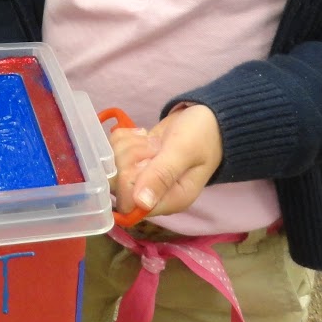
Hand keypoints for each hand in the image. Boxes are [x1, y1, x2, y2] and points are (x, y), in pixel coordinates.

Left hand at [117, 104, 223, 219]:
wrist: (209, 117)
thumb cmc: (203, 135)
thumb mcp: (184, 151)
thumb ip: (162, 175)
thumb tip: (141, 203)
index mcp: (170, 200)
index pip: (130, 204)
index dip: (129, 180)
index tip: (147, 159)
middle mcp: (154, 194)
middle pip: (118, 184)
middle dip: (129, 158)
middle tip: (152, 145)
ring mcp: (143, 177)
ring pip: (113, 165)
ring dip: (127, 146)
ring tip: (150, 140)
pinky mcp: (136, 161)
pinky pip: (114, 151)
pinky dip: (124, 138)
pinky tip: (142, 134)